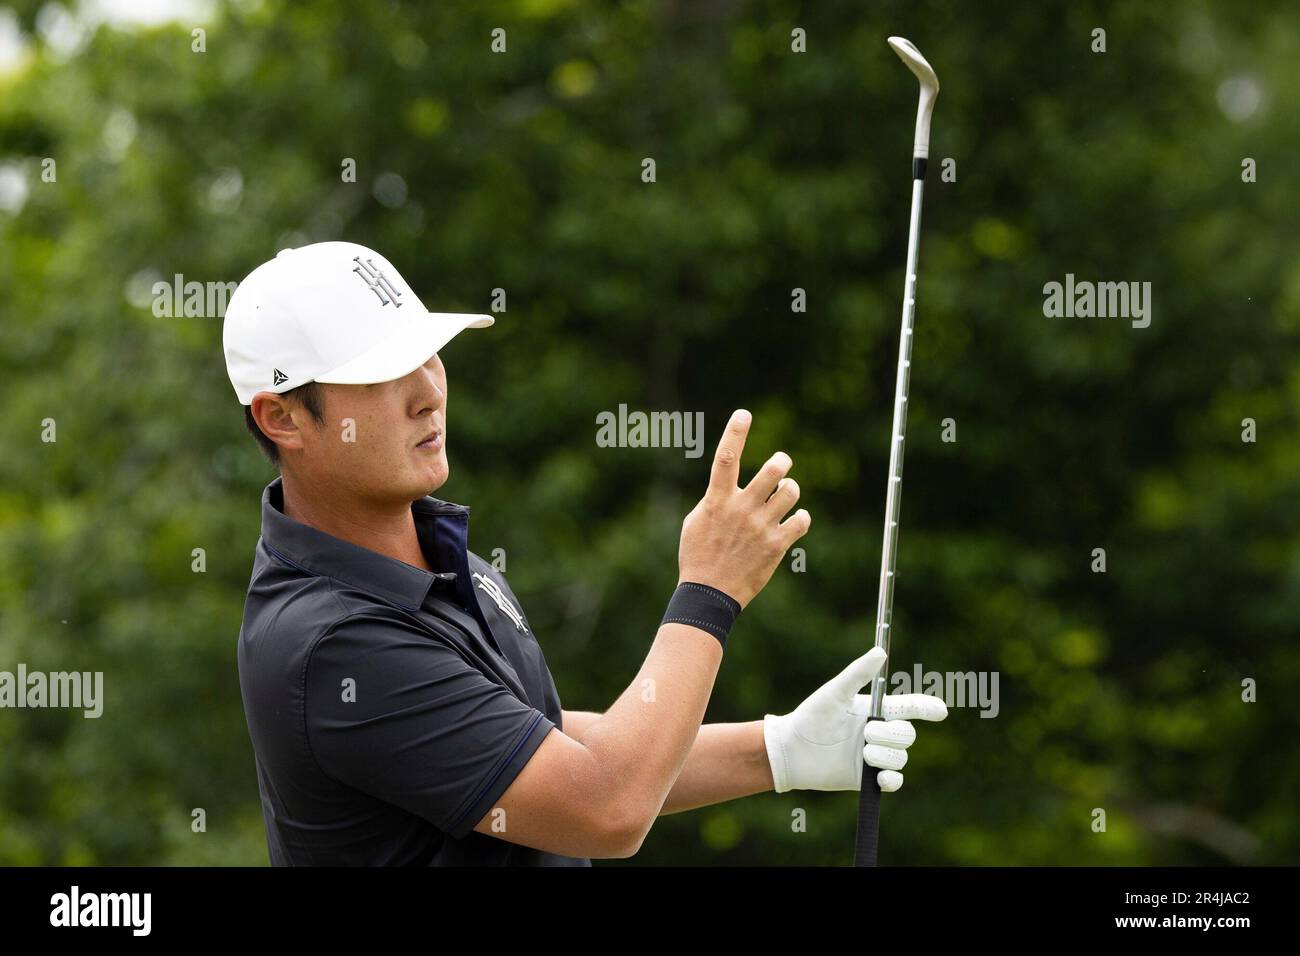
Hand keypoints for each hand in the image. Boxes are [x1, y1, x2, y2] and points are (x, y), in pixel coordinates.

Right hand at [677, 409, 810, 609]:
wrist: (709, 594)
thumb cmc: (698, 555)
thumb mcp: (696, 521)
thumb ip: (714, 499)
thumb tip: (728, 484)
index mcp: (717, 500)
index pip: (726, 458)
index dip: (735, 432)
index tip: (744, 413)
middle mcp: (741, 509)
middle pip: (773, 470)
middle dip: (782, 462)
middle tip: (781, 465)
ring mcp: (761, 527)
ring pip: (791, 491)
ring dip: (790, 489)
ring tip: (785, 496)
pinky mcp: (776, 545)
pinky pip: (802, 520)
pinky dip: (801, 517)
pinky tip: (794, 520)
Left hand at [763, 647, 947, 792]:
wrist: (792, 750)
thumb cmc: (811, 716)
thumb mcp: (835, 692)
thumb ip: (858, 673)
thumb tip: (880, 651)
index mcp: (875, 710)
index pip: (910, 708)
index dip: (927, 708)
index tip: (940, 711)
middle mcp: (879, 732)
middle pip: (908, 734)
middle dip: (890, 733)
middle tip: (865, 733)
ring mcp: (875, 755)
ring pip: (901, 757)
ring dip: (883, 754)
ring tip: (861, 752)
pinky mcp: (868, 779)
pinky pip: (894, 782)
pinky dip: (890, 779)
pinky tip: (878, 775)